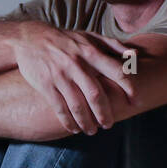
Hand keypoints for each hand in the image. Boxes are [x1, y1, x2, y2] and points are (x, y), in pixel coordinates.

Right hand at [7, 23, 135, 134]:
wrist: (30, 38)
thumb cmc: (65, 39)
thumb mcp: (89, 36)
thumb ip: (113, 45)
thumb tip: (135, 55)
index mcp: (91, 52)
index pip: (116, 71)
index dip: (129, 88)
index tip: (135, 102)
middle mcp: (77, 64)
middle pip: (96, 95)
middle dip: (104, 114)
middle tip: (108, 124)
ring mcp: (60, 76)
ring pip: (77, 105)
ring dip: (86, 122)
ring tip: (92, 131)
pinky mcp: (46, 85)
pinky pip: (59, 108)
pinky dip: (68, 121)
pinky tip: (74, 128)